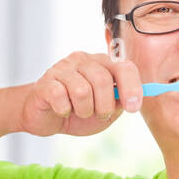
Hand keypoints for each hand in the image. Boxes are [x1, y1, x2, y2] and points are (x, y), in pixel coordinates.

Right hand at [18, 51, 145, 136]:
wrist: (45, 117)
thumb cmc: (76, 112)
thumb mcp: (103, 112)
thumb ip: (118, 104)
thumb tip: (129, 100)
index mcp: (102, 64)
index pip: (123, 67)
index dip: (132, 87)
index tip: (133, 107)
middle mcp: (83, 60)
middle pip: (102, 80)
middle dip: (104, 106)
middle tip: (98, 115)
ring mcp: (63, 68)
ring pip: (82, 90)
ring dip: (83, 110)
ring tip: (77, 112)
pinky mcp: (46, 82)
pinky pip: (60, 97)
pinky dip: (64, 110)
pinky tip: (61, 110)